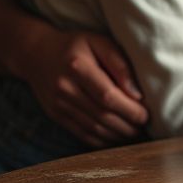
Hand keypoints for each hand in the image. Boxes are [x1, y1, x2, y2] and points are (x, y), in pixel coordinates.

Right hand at [21, 30, 147, 146]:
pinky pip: (81, 133)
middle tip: (145, 127)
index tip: (146, 114)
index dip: (129, 109)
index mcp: (77, 66)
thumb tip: (137, 93)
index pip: (107, 95)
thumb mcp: (99, 42)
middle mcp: (65, 88)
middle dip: (127, 125)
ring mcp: (58, 104)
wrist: (36, 54)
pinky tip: (116, 138)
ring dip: (117, 135)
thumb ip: (119, 63)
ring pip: (92, 128)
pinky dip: (101, 140)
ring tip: (135, 133)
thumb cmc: (77, 46)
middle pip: (101, 115)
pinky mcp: (56, 115)